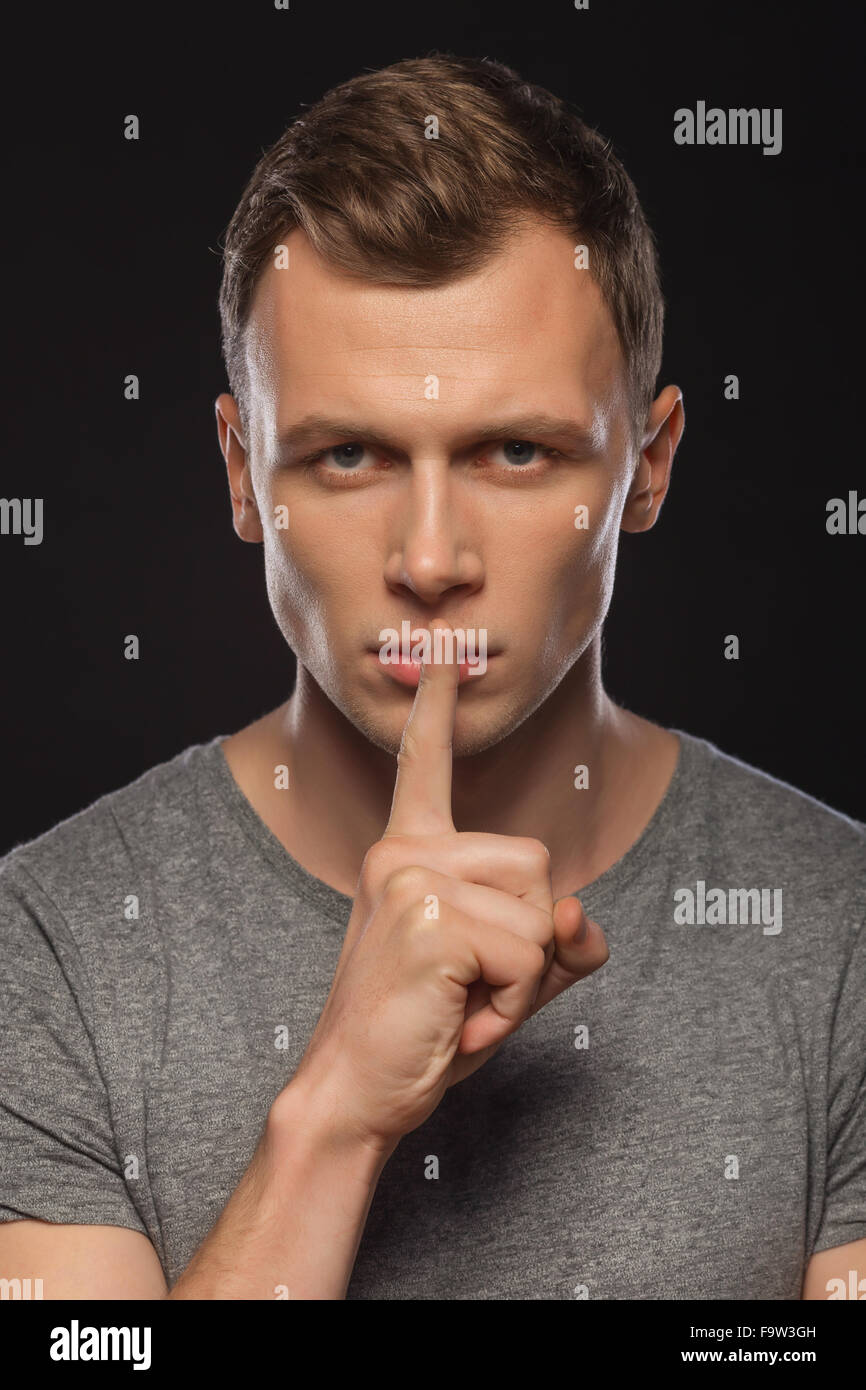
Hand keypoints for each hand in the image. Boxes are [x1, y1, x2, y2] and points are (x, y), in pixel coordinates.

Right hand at [290, 623, 608, 1150]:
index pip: (423, 768)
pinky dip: (512, 1002)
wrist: (357, 1091)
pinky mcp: (428, 915)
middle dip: (528, 943)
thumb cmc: (424, 1028)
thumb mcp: (502, 976)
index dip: (436, 712)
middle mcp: (404, 850)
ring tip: (459, 1000)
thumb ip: (555, 940)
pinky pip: (529, 953)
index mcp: (408, 853)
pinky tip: (455, 1014)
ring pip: (540, 913)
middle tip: (466, 987)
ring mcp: (411, 877)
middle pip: (538, 867)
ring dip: (522, 978)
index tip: (444, 657)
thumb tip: (579, 911)